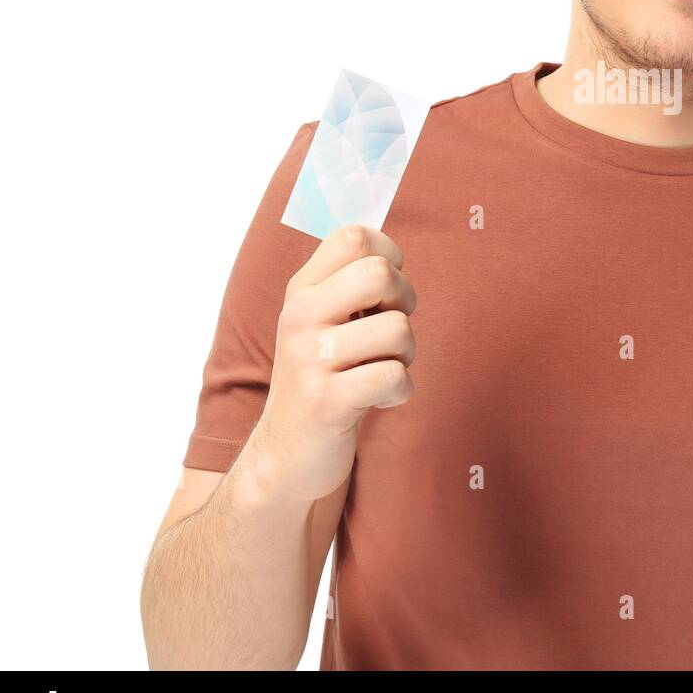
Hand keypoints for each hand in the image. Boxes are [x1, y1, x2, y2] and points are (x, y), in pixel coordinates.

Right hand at [248, 224, 416, 504]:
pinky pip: (395, 377)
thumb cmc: (323, 378)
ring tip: (380, 369)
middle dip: (405, 301)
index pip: (353, 237)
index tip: (383, 290)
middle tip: (390, 330)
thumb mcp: (322, 321)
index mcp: (302, 291)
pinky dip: (400, 391)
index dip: (388, 255)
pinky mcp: (325, 402)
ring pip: (398, 329)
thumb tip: (391, 253)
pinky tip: (378, 399)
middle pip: (380, 273)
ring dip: (405, 354)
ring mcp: (309, 360)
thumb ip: (349, 283)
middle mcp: (299, 317)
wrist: (286, 455)